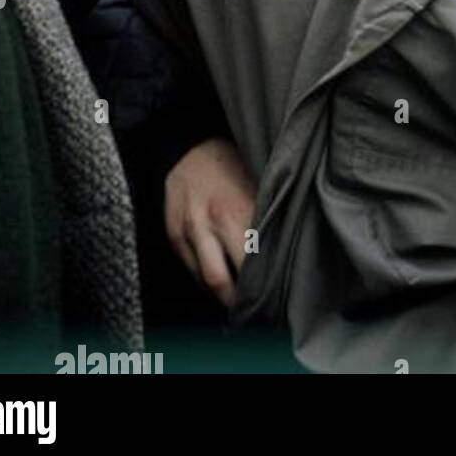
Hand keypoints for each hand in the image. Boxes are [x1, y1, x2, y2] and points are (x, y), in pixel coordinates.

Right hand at [164, 137, 257, 308]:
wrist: (191, 147)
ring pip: (205, 280)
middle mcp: (212, 223)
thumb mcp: (256, 187)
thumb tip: (281, 253)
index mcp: (240, 210)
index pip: (253, 263)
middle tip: (256, 308)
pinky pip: (190, 271)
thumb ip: (264, 219)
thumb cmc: (233, 165)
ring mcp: (189, 231)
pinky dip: (205, 281)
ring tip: (238, 302)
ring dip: (222, 297)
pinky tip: (220, 282)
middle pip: (224, 282)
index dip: (263, 286)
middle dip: (240, 300)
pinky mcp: (174, 235)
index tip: (273, 297)